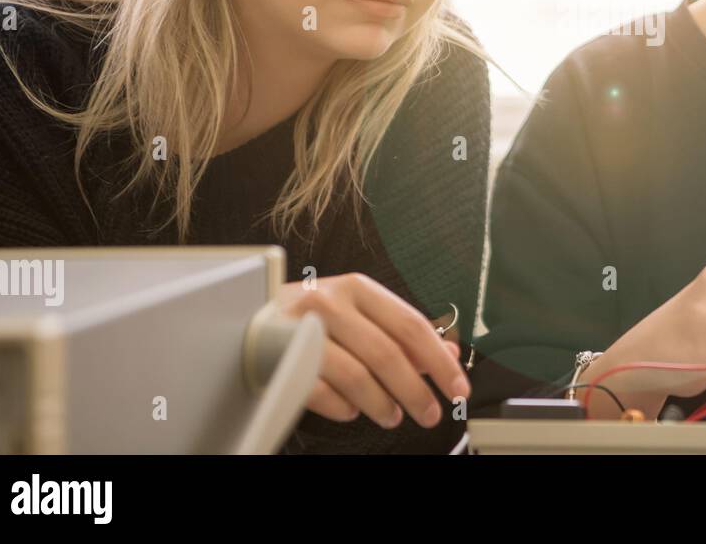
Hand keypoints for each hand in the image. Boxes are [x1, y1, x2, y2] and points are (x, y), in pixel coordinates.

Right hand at [275, 272, 469, 428]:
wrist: (247, 322)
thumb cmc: (311, 318)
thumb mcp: (359, 314)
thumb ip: (402, 333)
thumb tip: (448, 353)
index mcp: (356, 288)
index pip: (410, 324)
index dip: (439, 360)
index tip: (458, 387)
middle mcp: (330, 302)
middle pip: (386, 353)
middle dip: (415, 391)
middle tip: (431, 413)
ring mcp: (302, 329)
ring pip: (356, 376)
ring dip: (382, 404)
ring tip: (392, 416)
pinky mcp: (278, 357)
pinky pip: (321, 392)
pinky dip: (343, 408)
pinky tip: (352, 411)